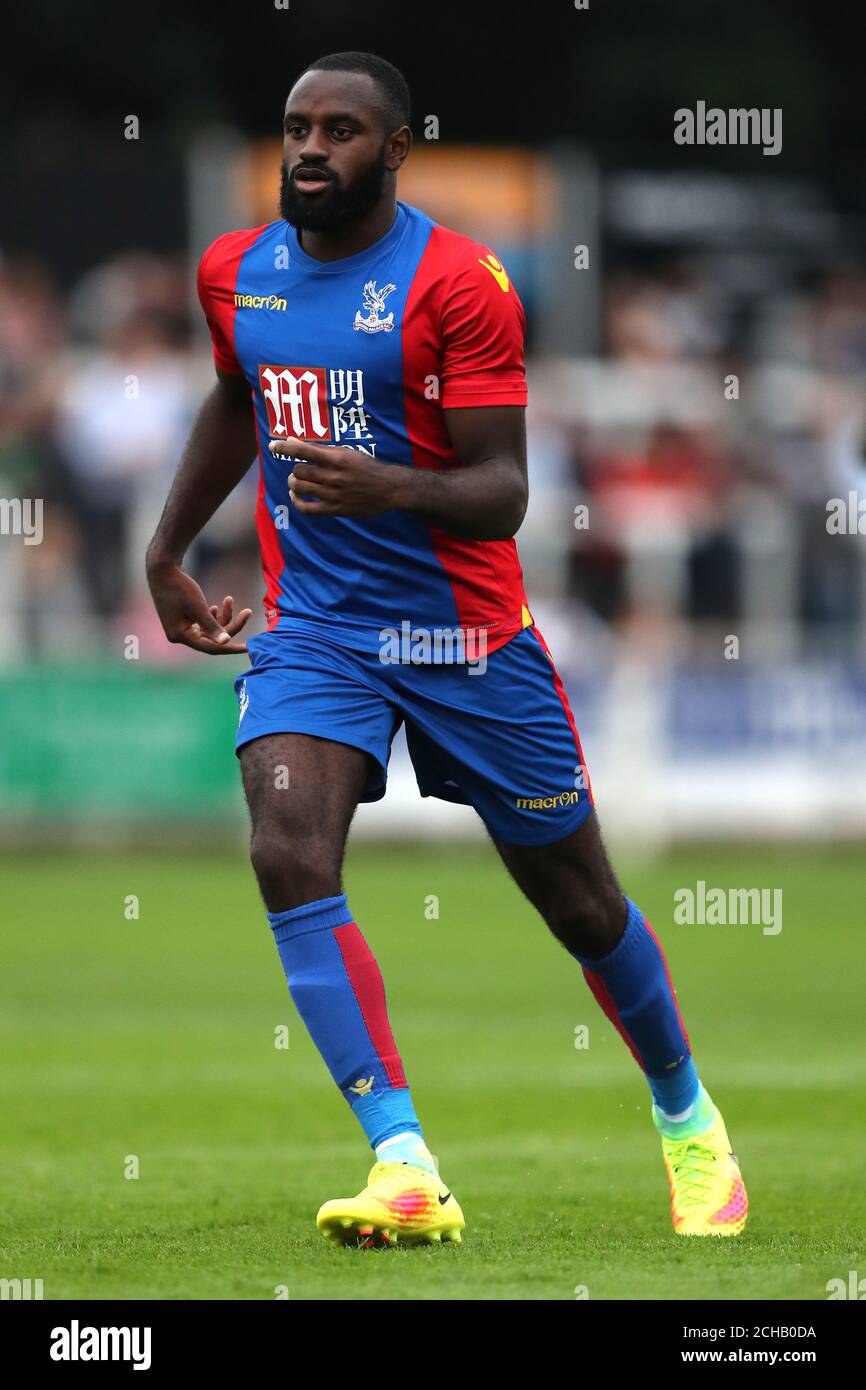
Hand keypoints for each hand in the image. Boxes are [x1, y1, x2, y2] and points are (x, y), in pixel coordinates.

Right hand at [146, 561, 251, 654]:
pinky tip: (218, 606)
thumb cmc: (179, 587)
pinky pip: (202, 623)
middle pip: (212, 638)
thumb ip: (212, 627)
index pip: (211, 647)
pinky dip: (212, 616)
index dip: (230, 647)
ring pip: (209, 629)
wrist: (162, 568)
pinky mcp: (182, 618)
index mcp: (180, 636)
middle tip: (247, 612)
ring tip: (229, 600)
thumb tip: (226, 642)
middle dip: (230, 624)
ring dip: (222, 617)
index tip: (249, 646)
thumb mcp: (198, 608)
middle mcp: (178, 635)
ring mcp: (180, 627)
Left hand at [268, 436, 408, 516]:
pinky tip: (296, 497)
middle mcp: (333, 476)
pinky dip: (297, 502)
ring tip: (296, 482)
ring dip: (294, 484)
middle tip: (300, 470)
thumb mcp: (346, 452)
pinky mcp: (335, 509)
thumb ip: (319, 449)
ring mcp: (333, 494)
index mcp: (336, 458)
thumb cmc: (366, 467)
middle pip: (299, 471)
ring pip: (300, 488)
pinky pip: (307, 508)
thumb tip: (291, 441)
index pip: (303, 450)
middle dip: (295, 470)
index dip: (284, 447)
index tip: (272, 445)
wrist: (388, 488)